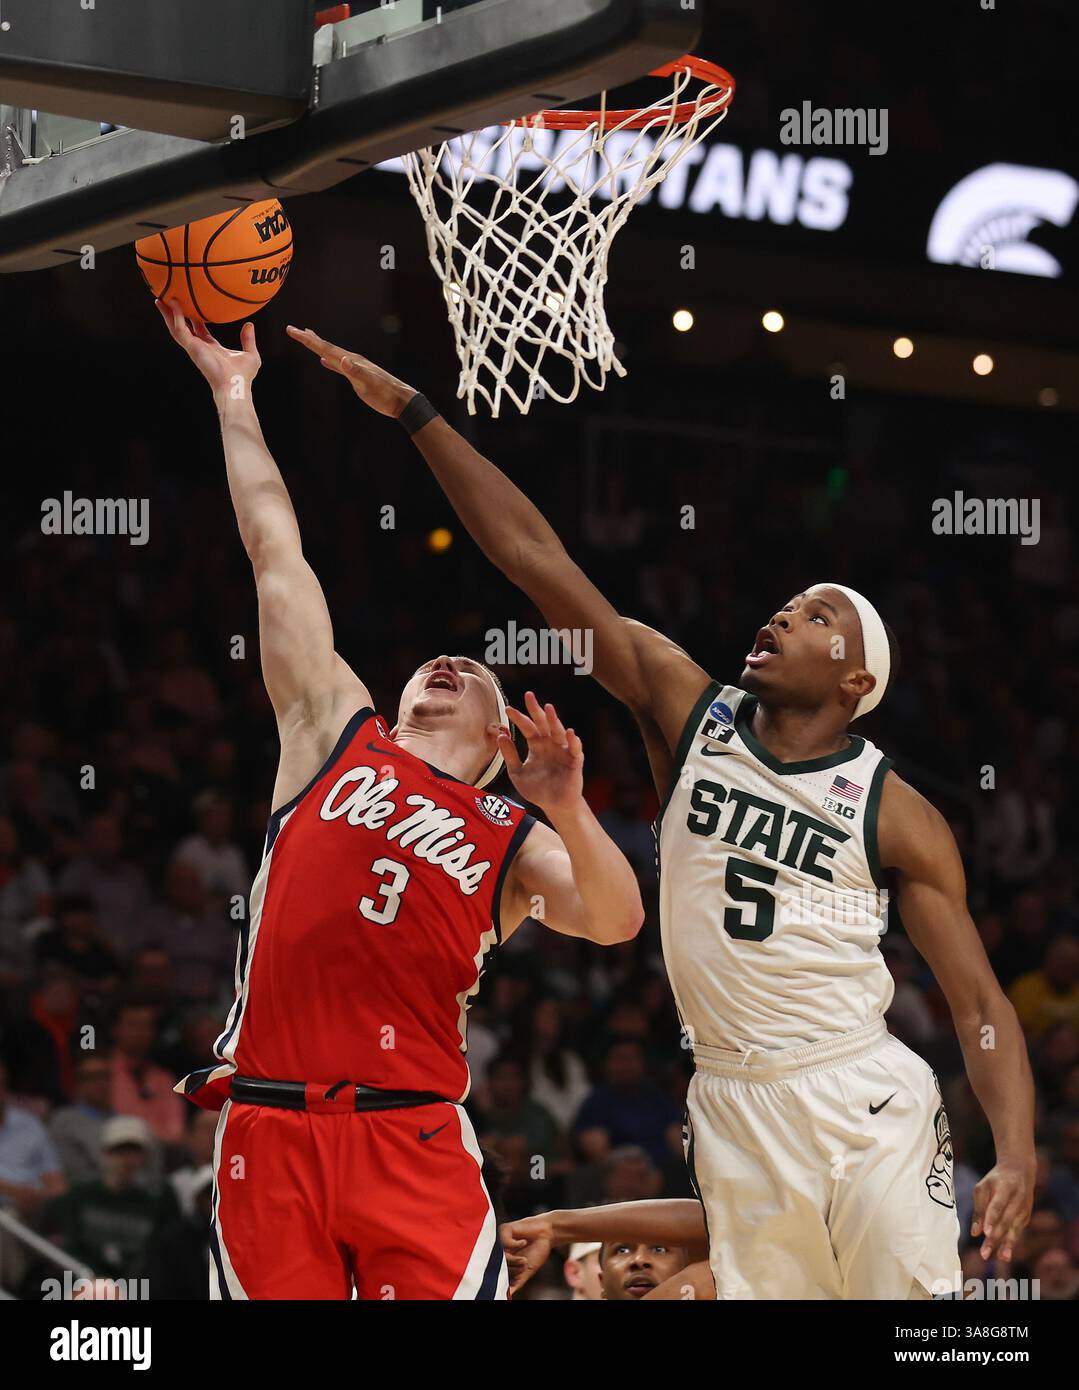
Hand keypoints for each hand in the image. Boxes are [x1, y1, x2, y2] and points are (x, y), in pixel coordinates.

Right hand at [156, 299, 260, 398]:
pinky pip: (180, 329)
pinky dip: (175, 317)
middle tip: (169, 300)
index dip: (194, 318)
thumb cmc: (243, 376)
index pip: (199, 330)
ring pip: (176, 328)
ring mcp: (194, 348)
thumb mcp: (250, 354)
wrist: (235, 385)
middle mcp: (200, 347)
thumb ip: (248, 340)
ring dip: (168, 314)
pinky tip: (173, 304)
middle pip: (183, 327)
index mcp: (212, 348)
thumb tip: (249, 325)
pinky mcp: (192, 347)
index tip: (191, 306)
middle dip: (175, 315)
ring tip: (160, 299)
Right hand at [286, 326, 415, 416]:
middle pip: (326, 347)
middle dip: (309, 339)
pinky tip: (325, 362)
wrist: (401, 401)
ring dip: (318, 346)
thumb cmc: (385, 394)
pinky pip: (339, 366)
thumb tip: (343, 360)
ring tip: (308, 338)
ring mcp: (355, 367)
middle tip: (293, 329)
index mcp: (351, 360)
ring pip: (332, 354)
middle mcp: (352, 360)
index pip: (325, 348)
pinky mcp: (358, 376)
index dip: (308, 340)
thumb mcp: (369, 384)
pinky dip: (330, 362)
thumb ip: (356, 372)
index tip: (292, 330)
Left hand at [499, 692, 583, 817]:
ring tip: (548, 708)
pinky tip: (569, 732)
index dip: (518, 718)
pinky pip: (575, 749)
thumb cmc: (537, 789)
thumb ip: (509, 755)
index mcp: (537, 745)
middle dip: (536, 710)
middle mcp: (550, 744)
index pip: (527, 727)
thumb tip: (500, 735)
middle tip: (529, 695)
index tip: (507, 709)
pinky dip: (573, 741)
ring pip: (558, 732)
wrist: (554, 806)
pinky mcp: (574, 761)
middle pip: (543, 723)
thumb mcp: (517, 772)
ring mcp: (563, 751)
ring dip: (554, 720)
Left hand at [500, 1214, 554, 1296]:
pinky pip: (504, 1241)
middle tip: (523, 1265)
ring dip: (514, 1259)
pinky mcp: (504, 1230)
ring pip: (500, 1255)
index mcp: (505, 1261)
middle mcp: (500, 1251)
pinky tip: (523, 1241)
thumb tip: (508, 1295)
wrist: (548, 1234)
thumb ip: (517, 1282)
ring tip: (524, 1258)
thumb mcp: (527, 1270)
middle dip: (512, 1268)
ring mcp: (501, 1240)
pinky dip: (516, 1244)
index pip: (498, 1272)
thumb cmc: (538, 1251)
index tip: (515, 1278)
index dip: (503, 1278)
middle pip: (498, 1265)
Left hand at [971, 1158, 1034, 1261]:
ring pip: (1014, 1229)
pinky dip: (1011, 1242)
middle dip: (995, 1238)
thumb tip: (975, 1233)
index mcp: (1006, 1187)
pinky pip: (1018, 1231)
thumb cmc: (996, 1180)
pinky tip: (1004, 1254)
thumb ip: (978, 1209)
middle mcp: (1018, 1199)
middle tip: (984, 1253)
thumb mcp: (983, 1188)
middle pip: (1006, 1221)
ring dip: (1007, 1245)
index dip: (992, 1219)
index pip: (998, 1205)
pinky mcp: (1027, 1216)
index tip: (986, 1233)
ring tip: (1000, 1258)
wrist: (1020, 1170)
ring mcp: (1025, 1208)